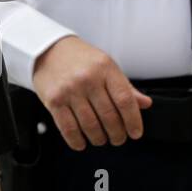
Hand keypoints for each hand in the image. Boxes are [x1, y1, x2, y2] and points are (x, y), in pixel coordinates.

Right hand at [31, 36, 152, 150]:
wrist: (47, 49)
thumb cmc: (78, 58)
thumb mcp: (106, 65)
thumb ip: (125, 86)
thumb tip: (145, 103)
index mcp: (105, 68)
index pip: (125, 100)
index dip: (133, 121)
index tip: (135, 132)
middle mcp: (87, 79)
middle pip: (109, 116)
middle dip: (117, 134)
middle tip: (118, 138)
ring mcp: (69, 90)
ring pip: (90, 125)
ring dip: (99, 138)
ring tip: (100, 138)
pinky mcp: (54, 100)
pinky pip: (68, 128)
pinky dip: (77, 140)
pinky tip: (82, 142)